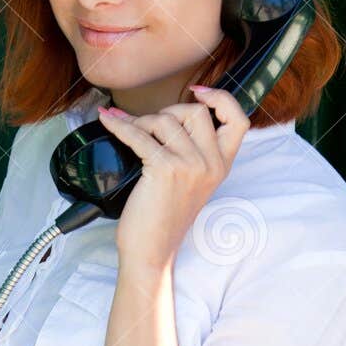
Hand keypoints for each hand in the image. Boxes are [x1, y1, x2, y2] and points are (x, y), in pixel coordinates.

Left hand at [96, 84, 250, 270]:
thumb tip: (168, 117)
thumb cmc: (163, 219)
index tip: (199, 93)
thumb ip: (194, 153)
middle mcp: (211, 164)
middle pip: (194, 112)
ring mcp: (190, 166)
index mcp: (222, 166)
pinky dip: (119, 124)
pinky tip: (107, 120)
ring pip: (165, 120)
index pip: (238, 120)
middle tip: (148, 127)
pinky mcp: (164, 169)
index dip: (220, 99)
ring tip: (127, 131)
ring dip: (140, 122)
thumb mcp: (192, 184)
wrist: (151, 252)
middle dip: (167, 112)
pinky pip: (138, 134)